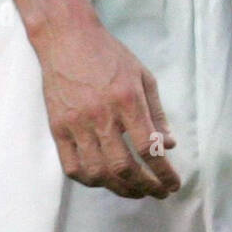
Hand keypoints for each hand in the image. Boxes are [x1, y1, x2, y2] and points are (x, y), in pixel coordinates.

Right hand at [35, 21, 179, 200]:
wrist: (67, 39)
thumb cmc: (108, 55)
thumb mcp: (142, 75)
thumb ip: (156, 112)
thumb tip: (169, 145)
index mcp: (126, 99)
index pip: (148, 148)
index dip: (164, 172)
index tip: (173, 184)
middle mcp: (101, 114)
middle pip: (124, 167)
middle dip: (145, 187)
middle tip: (158, 192)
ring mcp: (76, 123)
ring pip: (98, 172)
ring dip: (120, 189)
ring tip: (135, 190)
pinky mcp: (58, 128)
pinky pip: (72, 167)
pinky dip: (90, 181)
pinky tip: (104, 180)